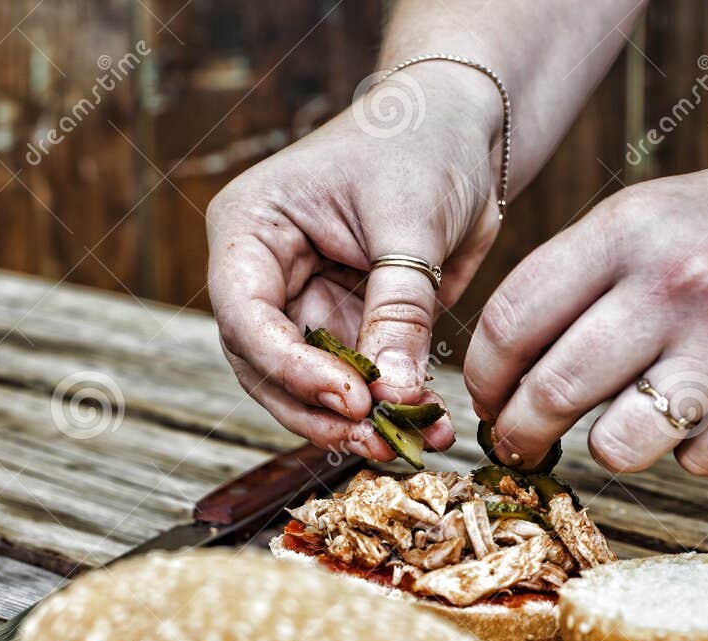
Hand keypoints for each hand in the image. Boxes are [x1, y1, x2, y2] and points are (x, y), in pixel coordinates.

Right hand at [207, 64, 501, 458]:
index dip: (290, 368)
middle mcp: (267, 275)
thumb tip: (394, 392)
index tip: (351, 398)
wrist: (463, 128)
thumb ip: (398, 309)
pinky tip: (430, 430)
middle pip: (266, 368)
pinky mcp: (350, 329)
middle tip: (378, 440)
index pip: (244, 315)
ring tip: (407, 445)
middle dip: (320, 411)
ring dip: (356, 424)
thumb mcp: (411, 224)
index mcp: (252, 229)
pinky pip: (359, 384)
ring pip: (308, 389)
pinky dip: (390, 412)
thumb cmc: (422, 143)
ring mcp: (306, 306)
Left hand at [463, 142, 707, 474]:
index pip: (513, 322)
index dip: (485, 378)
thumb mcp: (650, 219)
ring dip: (608, 448)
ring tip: (627, 426)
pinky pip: (699, 464)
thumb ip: (573, 282)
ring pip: (617, 446)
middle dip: (522, 433)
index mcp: (630, 230)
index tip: (489, 402)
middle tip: (525, 443)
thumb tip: (498, 376)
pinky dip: (696, 452)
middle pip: (551, 392)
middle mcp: (678, 284)